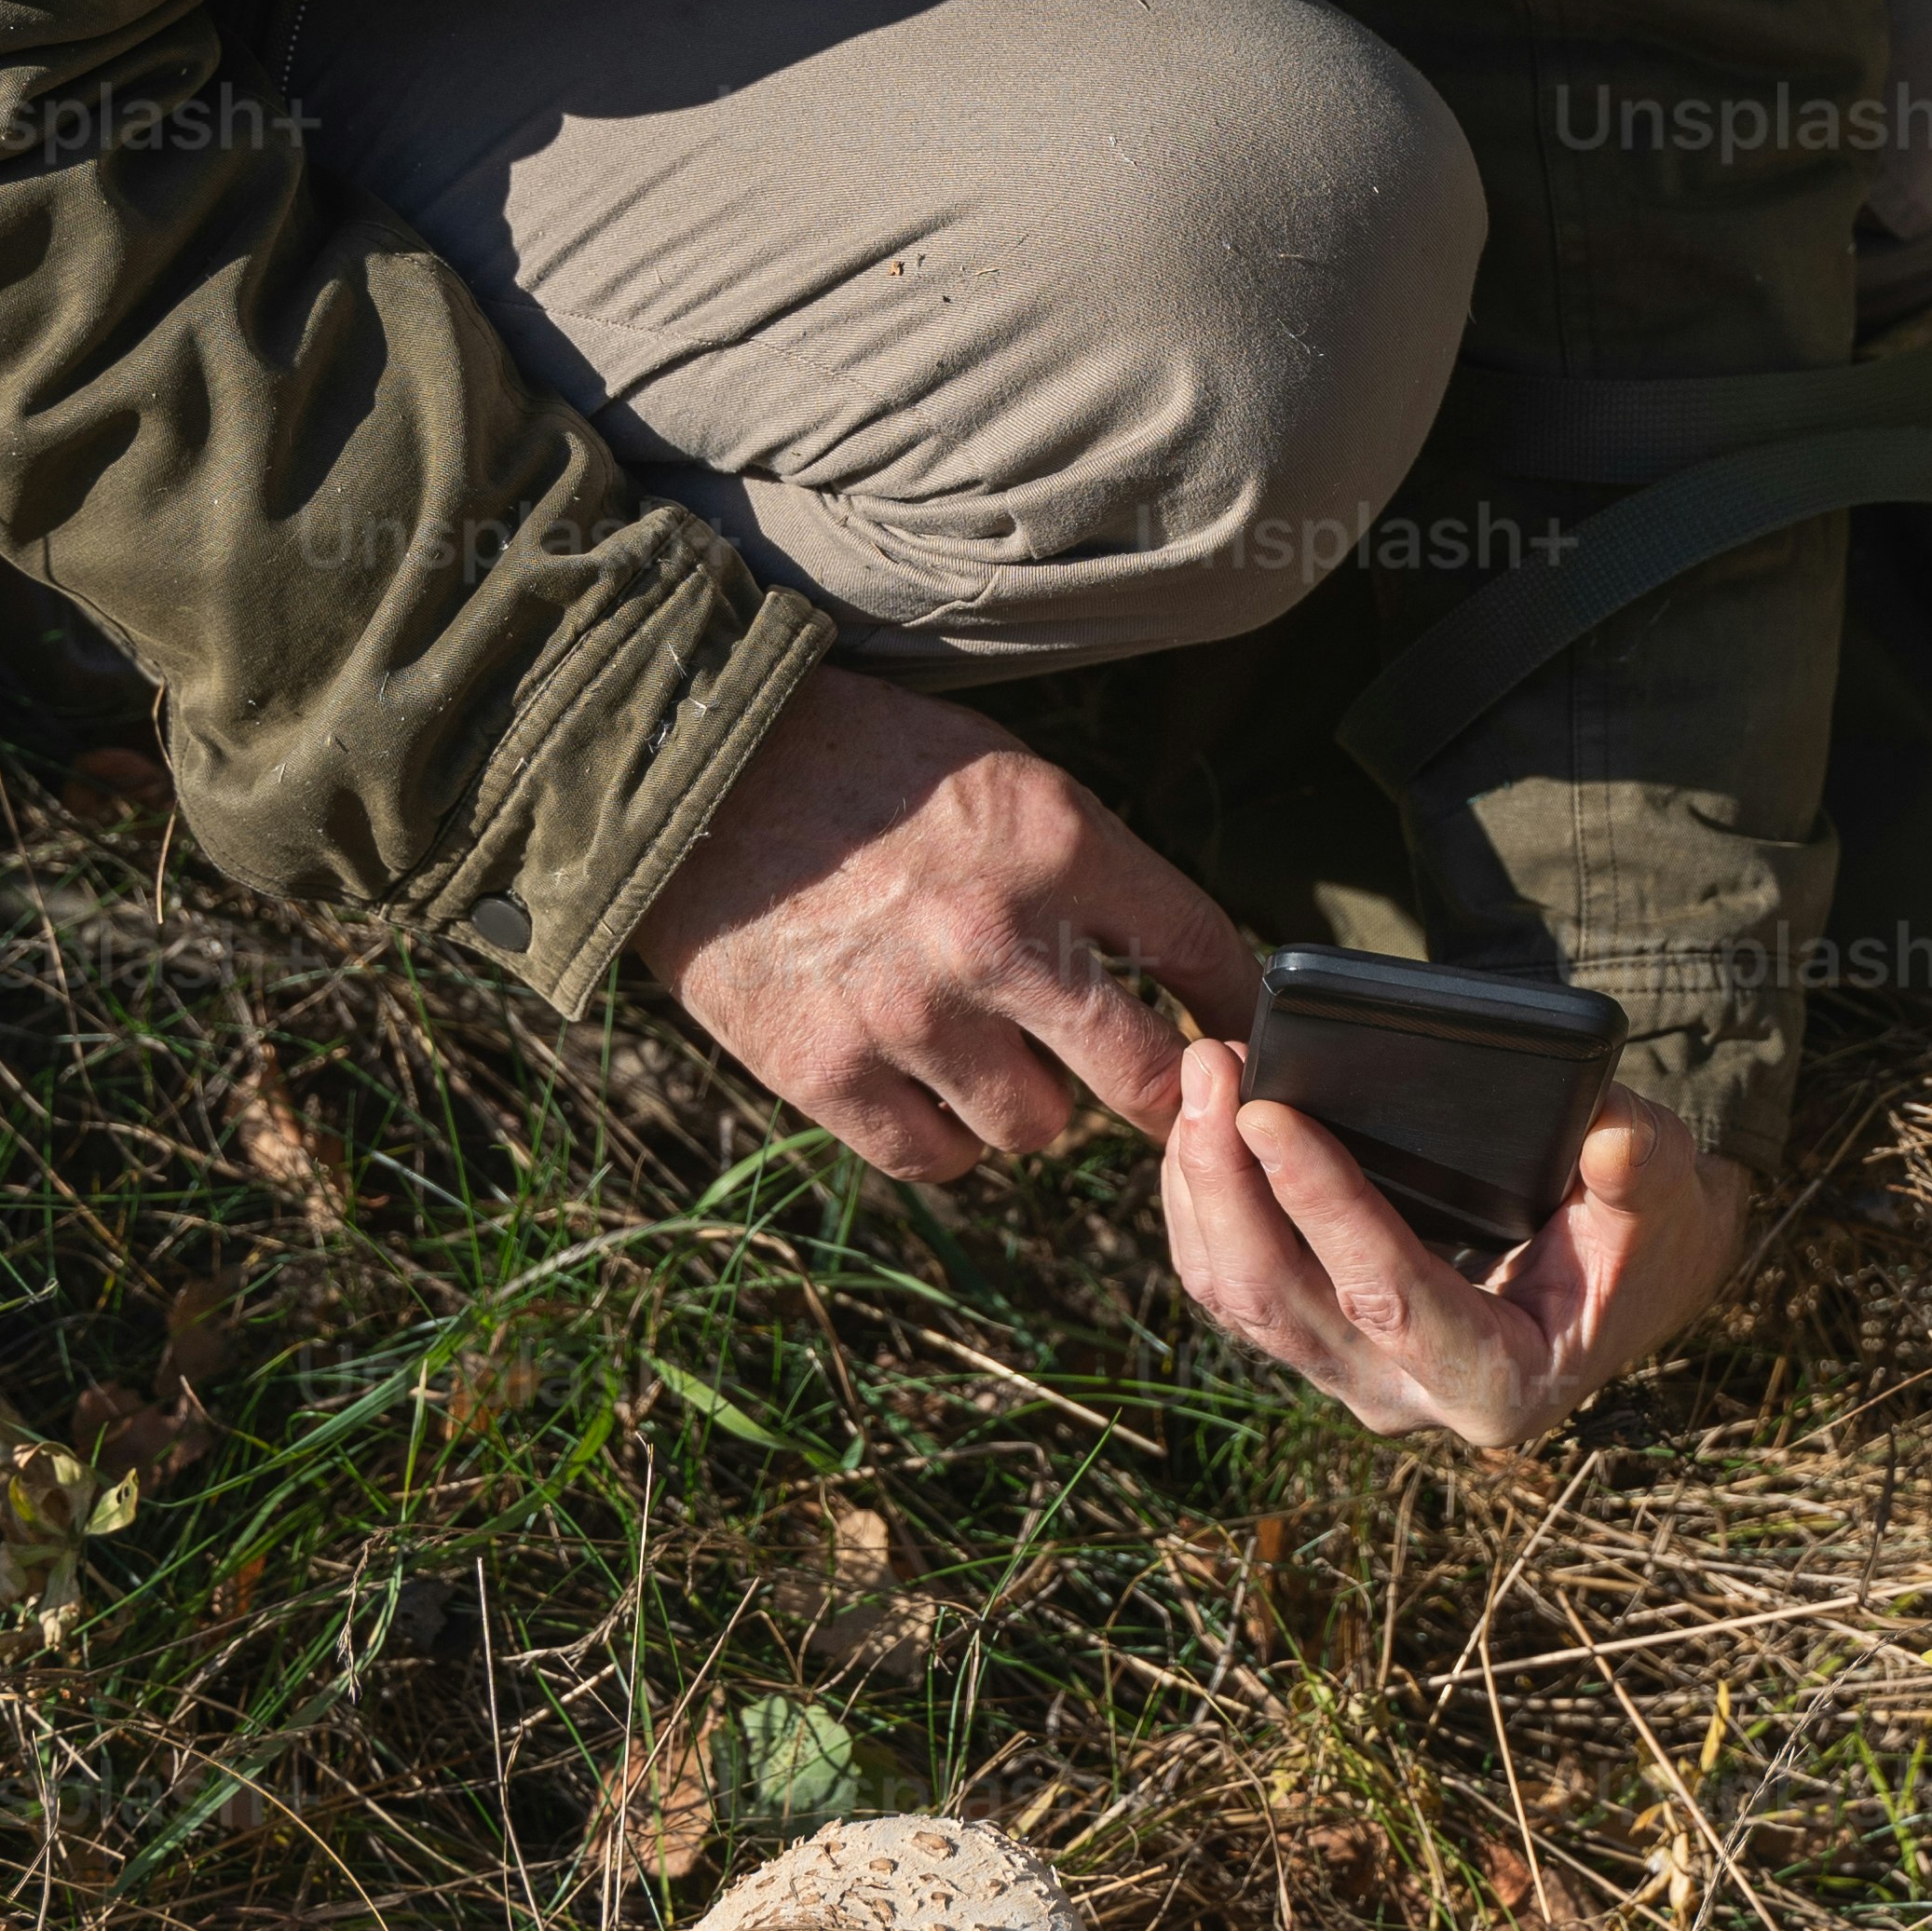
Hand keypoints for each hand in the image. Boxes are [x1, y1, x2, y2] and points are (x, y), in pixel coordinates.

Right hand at [636, 665, 1258, 1182]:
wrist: (691, 778)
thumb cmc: (862, 770)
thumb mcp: (1001, 776)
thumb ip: (1088, 867)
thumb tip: (1173, 969)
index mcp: (1058, 839)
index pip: (1199, 950)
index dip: (1235, 1010)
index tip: (1240, 1038)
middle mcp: (998, 933)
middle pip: (1139, 1078)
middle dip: (1155, 1096)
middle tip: (1141, 1096)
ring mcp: (912, 1013)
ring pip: (1036, 1131)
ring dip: (1025, 1106)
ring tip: (984, 1055)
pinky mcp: (828, 1071)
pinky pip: (937, 1161)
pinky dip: (940, 1137)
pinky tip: (919, 1085)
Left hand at [1162, 1040, 1744, 1445]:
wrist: (1621, 1277)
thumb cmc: (1640, 1236)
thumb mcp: (1663, 1197)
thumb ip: (1642, 1173)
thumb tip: (1608, 1140)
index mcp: (1501, 1383)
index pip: (1389, 1297)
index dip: (1325, 1205)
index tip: (1266, 1112)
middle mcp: (1408, 1397)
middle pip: (1281, 1300)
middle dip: (1228, 1180)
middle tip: (1210, 1064)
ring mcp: (1351, 1376)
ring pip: (1237, 1297)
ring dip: (1199, 1184)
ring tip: (1198, 1072)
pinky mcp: (1316, 1342)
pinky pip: (1228, 1283)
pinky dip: (1201, 1200)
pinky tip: (1199, 1119)